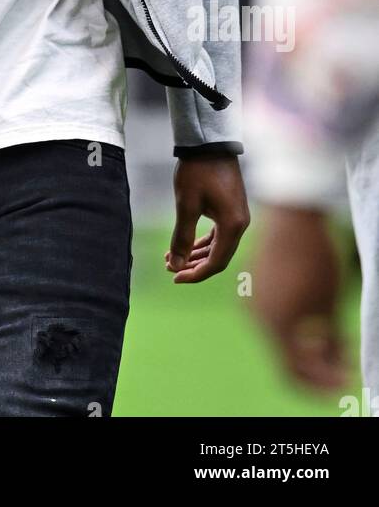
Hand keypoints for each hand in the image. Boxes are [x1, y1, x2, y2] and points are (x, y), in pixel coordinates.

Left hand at [165, 155, 249, 282]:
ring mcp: (238, 216)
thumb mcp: (186, 205)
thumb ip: (182, 237)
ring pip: (219, 245)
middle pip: (219, 257)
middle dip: (194, 265)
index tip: (174, 277)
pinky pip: (220, 233)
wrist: (210, 142)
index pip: (216, 263)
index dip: (195, 274)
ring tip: (173, 256)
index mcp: (233, 226)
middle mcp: (240, 224)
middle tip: (170, 267)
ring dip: (197, 253)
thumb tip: (175, 265)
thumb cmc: (198, 171)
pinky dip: (204, 241)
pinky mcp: (232, 208)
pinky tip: (188, 243)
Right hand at [250, 205, 351, 390]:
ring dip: (305, 348)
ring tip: (334, 342)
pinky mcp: (252, 288)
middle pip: (285, 360)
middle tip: (344, 365)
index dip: (323, 383)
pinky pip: (271, 320)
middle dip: (317, 368)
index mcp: (275, 325)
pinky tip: (314, 321)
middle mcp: (256, 318)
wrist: (291, 215)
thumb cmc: (315, 257)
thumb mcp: (330, 303)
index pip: (295, 373)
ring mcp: (251, 302)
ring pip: (278, 340)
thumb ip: (333, 341)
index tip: (346, 379)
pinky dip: (293, 329)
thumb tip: (337, 364)